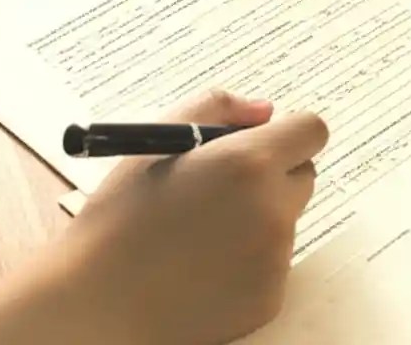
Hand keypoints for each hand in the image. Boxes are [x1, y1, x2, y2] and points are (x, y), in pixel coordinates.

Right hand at [0, 91, 326, 344]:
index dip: (288, 134)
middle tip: (222, 190)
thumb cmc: (121, 216)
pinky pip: (273, 266)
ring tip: (199, 234)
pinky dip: (249, 262)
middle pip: (303, 177)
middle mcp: (274, 209)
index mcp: (250, 163)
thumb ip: (218, 107)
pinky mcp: (270, 297)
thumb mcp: (158, 140)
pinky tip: (203, 268)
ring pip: (285, 222)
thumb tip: (265, 111)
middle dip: (274, 176)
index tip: (263, 144)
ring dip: (258, 220)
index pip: (312, 131)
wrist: (99, 303)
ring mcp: (276, 258)